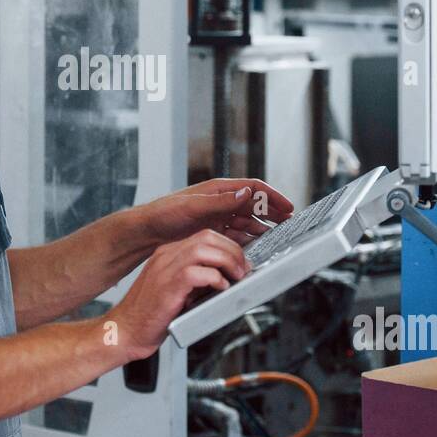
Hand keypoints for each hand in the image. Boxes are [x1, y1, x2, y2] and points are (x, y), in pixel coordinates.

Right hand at [109, 229, 248, 359]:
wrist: (124, 331)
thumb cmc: (148, 316)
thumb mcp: (175, 289)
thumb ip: (196, 279)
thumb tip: (224, 277)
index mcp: (167, 254)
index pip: (205, 236)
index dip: (228, 246)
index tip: (240, 261)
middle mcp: (166, 256)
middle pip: (208, 237)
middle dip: (233, 251)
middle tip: (243, 269)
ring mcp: (165, 269)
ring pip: (205, 249)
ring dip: (228, 261)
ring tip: (236, 277)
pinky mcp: (167, 286)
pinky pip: (197, 272)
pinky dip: (215, 279)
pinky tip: (220, 289)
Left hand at [138, 178, 294, 247]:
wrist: (146, 232)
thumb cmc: (164, 214)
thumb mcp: (194, 207)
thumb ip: (221, 201)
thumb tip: (247, 194)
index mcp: (218, 189)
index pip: (253, 188)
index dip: (273, 197)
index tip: (289, 207)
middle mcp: (220, 201)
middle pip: (254, 205)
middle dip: (273, 213)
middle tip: (290, 224)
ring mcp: (217, 217)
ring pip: (247, 222)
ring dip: (262, 228)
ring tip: (277, 238)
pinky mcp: (212, 231)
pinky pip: (236, 234)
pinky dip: (248, 240)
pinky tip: (256, 248)